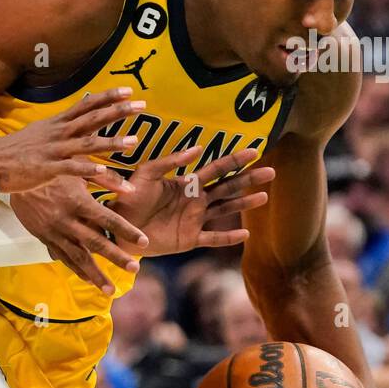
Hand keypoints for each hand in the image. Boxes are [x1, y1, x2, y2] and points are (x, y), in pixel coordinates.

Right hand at [0, 88, 145, 193]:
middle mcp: (58, 133)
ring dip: (111, 141)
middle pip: (92, 118)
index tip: (128, 91)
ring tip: (133, 142)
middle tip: (141, 105)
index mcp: (57, 124)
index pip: (86, 105)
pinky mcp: (47, 169)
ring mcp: (53, 150)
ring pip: (86, 143)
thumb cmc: (15, 151)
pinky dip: (88, 168)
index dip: (107, 97)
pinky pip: (71, 168)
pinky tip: (103, 170)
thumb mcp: (38, 133)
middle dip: (117, 111)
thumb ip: (58, 127)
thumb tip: (74, 119)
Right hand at [11, 174, 149, 290]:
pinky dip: (76, 270)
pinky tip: (88, 280)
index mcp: (78, 202)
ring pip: (78, 258)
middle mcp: (67, 221)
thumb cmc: (52, 169)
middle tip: (135, 269)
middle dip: (116, 258)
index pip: (108, 220)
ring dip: (95, 275)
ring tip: (111, 289)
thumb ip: (106, 179)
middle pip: (96, 243)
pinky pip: (62, 257)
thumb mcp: (78, 167)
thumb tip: (131, 189)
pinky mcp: (44, 238)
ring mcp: (54, 232)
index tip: (144, 242)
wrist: (16, 178)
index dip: (127, 231)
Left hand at [110, 146, 274, 256]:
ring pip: (225, 210)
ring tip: (264, 197)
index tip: (254, 151)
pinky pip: (212, 238)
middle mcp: (195, 200)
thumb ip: (169, 162)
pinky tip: (245, 235)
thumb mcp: (146, 175)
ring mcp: (194, 220)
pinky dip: (228, 237)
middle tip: (271, 172)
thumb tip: (198, 149)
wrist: (117, 227)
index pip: (215, 169)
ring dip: (244, 204)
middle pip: (228, 188)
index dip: (234, 161)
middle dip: (248, 180)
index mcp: (186, 183)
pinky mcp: (189, 239)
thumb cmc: (128, 199)